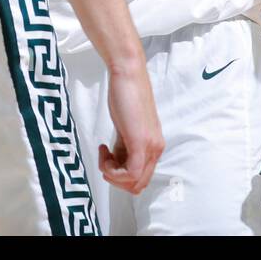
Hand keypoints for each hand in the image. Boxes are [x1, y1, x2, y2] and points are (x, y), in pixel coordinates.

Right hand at [99, 64, 162, 194]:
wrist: (128, 74)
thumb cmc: (125, 95)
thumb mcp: (126, 127)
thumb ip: (124, 145)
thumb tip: (117, 161)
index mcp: (154, 146)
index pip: (141, 178)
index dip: (120, 176)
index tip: (108, 157)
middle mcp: (156, 149)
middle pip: (138, 185)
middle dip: (115, 179)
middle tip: (104, 159)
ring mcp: (150, 147)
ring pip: (134, 183)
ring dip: (112, 174)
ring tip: (104, 153)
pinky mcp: (141, 143)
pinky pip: (130, 173)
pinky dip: (112, 169)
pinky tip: (104, 149)